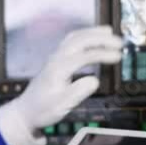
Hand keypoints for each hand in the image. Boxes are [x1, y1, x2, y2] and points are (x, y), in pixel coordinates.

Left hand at [0, 26, 122, 144]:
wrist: (26, 112)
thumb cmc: (43, 110)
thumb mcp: (61, 106)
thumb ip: (78, 93)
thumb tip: (95, 80)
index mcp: (58, 69)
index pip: (83, 56)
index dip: (102, 54)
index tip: (118, 57)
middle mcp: (56, 58)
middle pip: (79, 40)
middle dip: (100, 38)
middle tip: (119, 42)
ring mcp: (55, 56)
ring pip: (75, 37)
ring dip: (93, 33)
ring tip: (110, 32)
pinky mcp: (56, 59)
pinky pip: (71, 40)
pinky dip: (85, 35)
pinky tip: (95, 37)